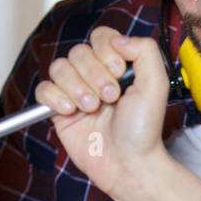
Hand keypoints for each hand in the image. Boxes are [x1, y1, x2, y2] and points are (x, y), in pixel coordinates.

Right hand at [36, 28, 170, 194]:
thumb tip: (119, 39)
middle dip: (94, 75)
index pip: (101, 37)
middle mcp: (95, 75)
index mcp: (118, 66)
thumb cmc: (142, 130)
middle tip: (110, 98)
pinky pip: (44, 89)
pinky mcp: (59, 109)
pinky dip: (55, 98)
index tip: (119, 72)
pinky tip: (71, 112)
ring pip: (59, 67)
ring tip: (91, 108)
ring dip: (76, 87)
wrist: (127, 163)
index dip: (106, 51)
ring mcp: (75, 91)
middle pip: (78, 52)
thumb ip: (145, 51)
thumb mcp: (156, 85)